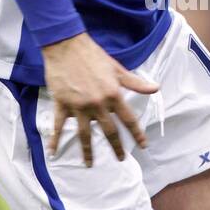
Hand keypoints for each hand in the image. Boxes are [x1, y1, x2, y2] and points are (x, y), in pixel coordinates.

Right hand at [42, 32, 157, 166]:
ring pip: (85, 134)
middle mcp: (97, 104)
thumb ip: (135, 83)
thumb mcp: (117, 69)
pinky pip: (59, 126)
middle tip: (121, 159)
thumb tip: (156, 88)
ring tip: (89, 164)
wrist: (67, 46)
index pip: (128, 119)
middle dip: (116, 147)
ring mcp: (78, 106)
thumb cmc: (93, 55)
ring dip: (88, 152)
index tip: (143, 145)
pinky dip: (55, 140)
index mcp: (113, 95)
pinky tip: (53, 152)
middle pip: (109, 131)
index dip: (137, 134)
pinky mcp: (62, 104)